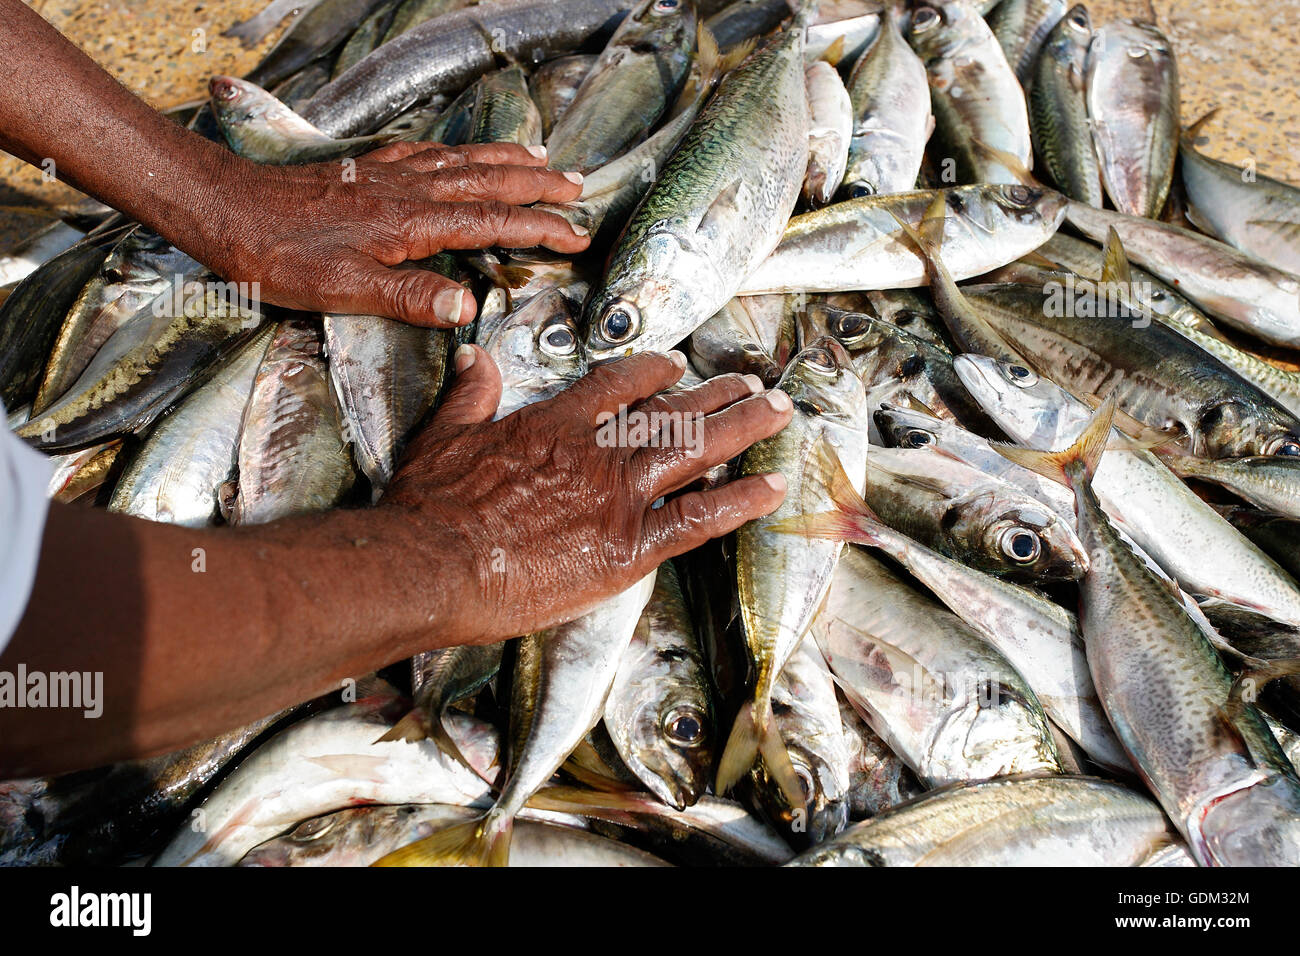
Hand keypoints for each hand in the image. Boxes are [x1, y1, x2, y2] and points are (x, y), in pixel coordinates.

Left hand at [193, 142, 589, 326]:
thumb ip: (410, 297)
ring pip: (463, 160)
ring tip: (541, 158)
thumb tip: (467, 308)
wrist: (228, 211)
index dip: (540, 228)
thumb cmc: (282, 256)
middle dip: (538, 184)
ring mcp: (388, 174)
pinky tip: (461, 155)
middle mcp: (409, 189)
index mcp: (413, 222)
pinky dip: (459, 152)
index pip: (494, 221)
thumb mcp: (347, 290)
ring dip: (507, 160)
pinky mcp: (367, 170)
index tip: (576, 236)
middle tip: (578, 186)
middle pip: (489, 180)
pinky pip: (429, 152)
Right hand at [382, 347, 793, 642]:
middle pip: (672, 412)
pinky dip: (740, 502)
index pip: (616, 385)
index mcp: (555, 424)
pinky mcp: (629, 547)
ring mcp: (619, 498)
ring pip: (697, 452)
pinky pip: (699, 519)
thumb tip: (475, 357)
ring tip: (777, 411)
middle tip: (750, 383)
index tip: (676, 366)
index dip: (652, 371)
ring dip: (742, 427)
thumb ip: (470, 395)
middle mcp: (598, 453)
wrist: (434, 563)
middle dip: (717, 394)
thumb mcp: (443, 436)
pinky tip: (772, 487)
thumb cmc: (431, 508)